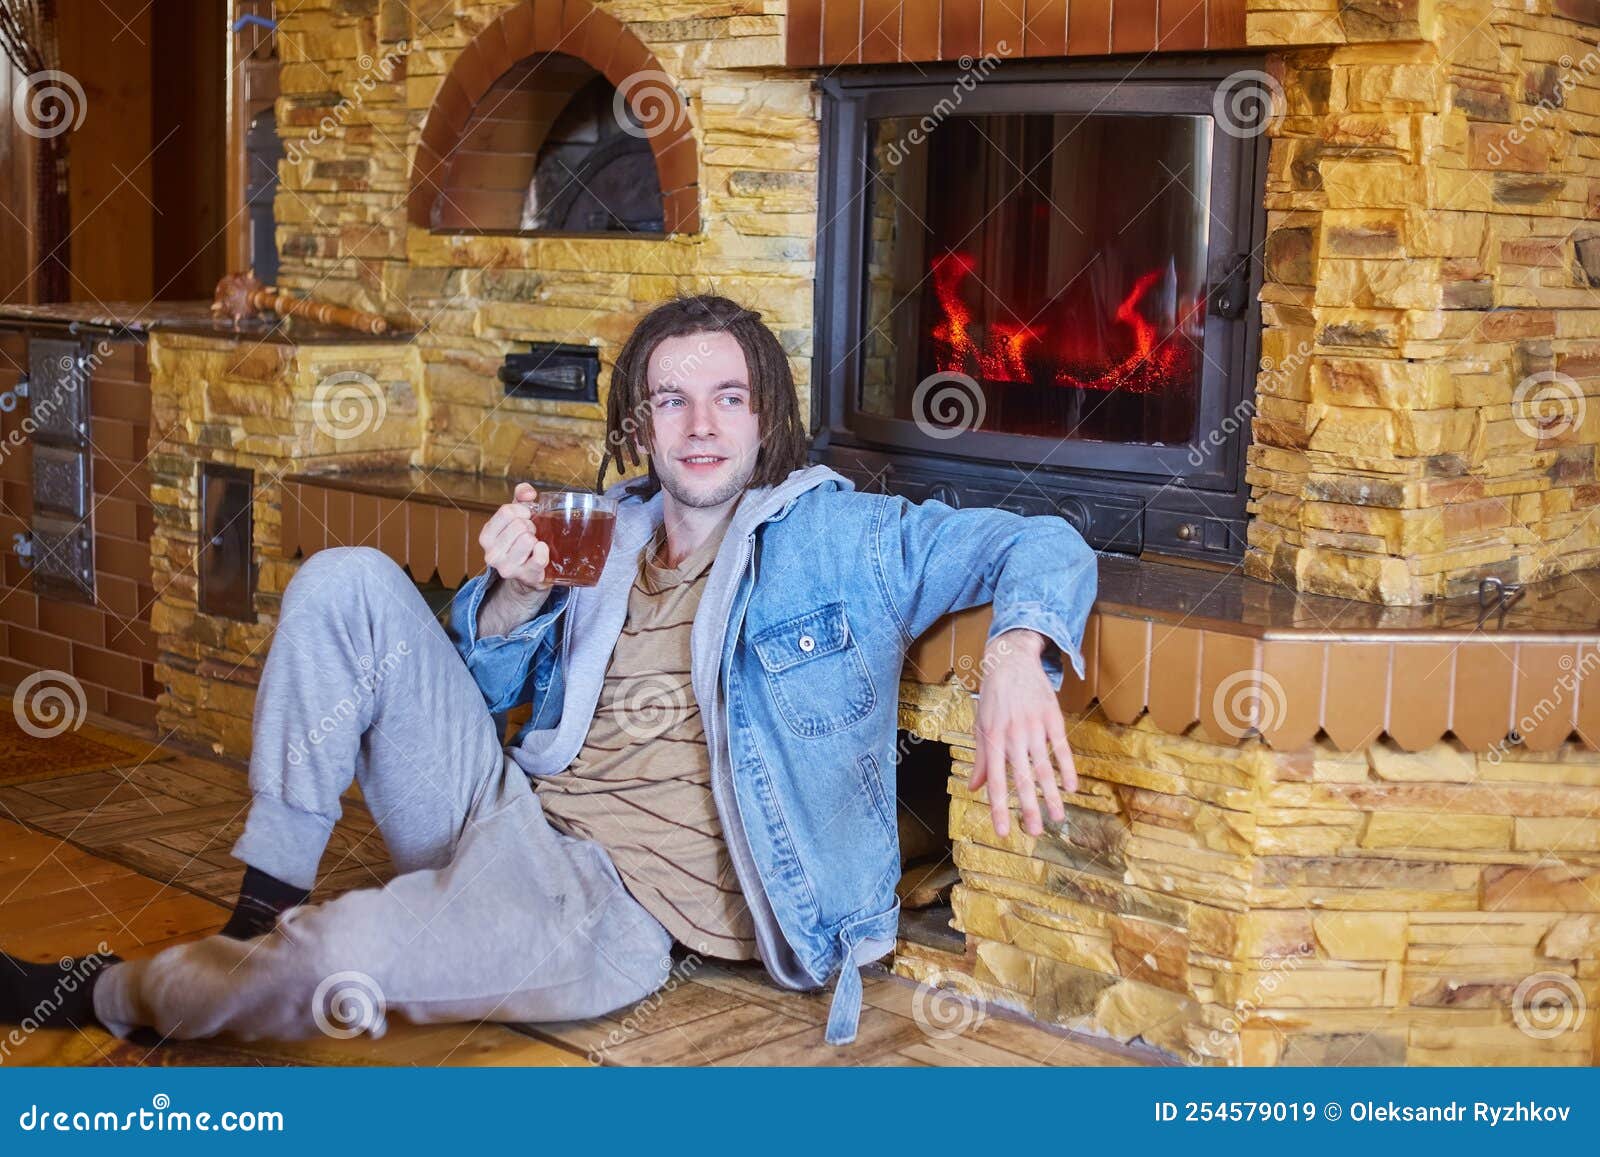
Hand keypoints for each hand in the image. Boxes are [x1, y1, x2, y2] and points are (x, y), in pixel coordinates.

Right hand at [480, 482, 551, 596]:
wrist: (527, 573)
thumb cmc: (520, 540)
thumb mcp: (516, 516)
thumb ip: (521, 496)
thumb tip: (528, 493)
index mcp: (486, 536)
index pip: (507, 512)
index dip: (522, 510)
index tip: (525, 517)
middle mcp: (491, 554)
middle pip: (519, 525)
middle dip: (529, 526)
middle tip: (529, 534)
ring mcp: (507, 567)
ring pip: (528, 539)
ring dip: (535, 538)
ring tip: (532, 545)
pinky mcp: (525, 576)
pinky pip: (538, 557)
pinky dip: (543, 551)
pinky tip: (540, 551)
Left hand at [969, 629, 1078, 837]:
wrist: (1010, 660)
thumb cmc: (992, 698)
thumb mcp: (980, 725)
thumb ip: (981, 759)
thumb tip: (974, 788)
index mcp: (992, 739)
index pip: (996, 781)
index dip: (999, 808)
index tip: (1003, 832)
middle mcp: (1012, 735)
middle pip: (1022, 779)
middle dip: (1028, 808)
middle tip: (1035, 833)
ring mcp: (1033, 726)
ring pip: (1043, 767)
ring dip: (1051, 795)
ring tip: (1057, 817)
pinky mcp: (1052, 718)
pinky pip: (1061, 748)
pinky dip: (1067, 768)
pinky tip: (1071, 787)